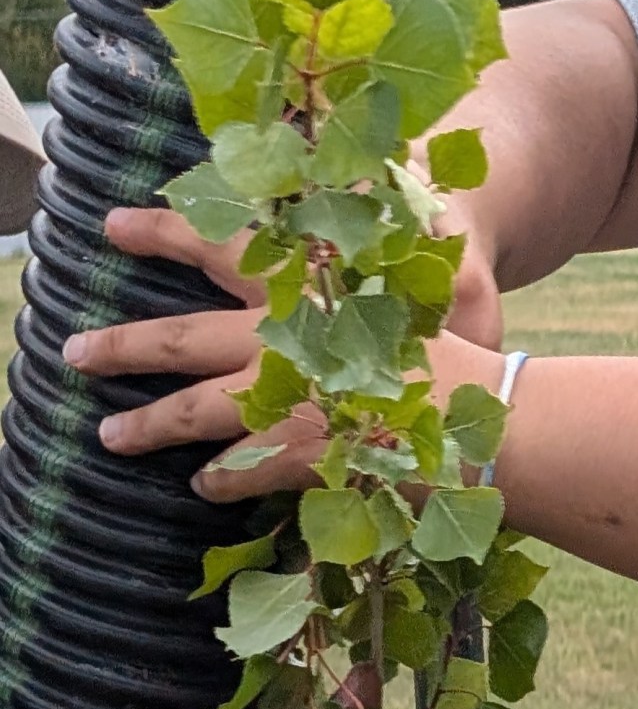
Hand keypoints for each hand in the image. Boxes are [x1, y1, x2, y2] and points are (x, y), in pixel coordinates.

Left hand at [68, 208, 503, 500]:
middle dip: (123, 344)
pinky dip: (220, 476)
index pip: (223, 246)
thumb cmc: (454, 345)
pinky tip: (203, 484)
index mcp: (307, 288)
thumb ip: (355, 277)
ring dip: (149, 425)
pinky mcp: (296, 457)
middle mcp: (284, 340)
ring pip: (194, 411)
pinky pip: (239, 469)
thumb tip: (312, 259)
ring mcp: (286, 402)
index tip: (112, 224)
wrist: (493, 416)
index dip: (165, 232)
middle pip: (182, 336)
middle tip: (73, 350)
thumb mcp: (408, 289)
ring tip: (111, 435)